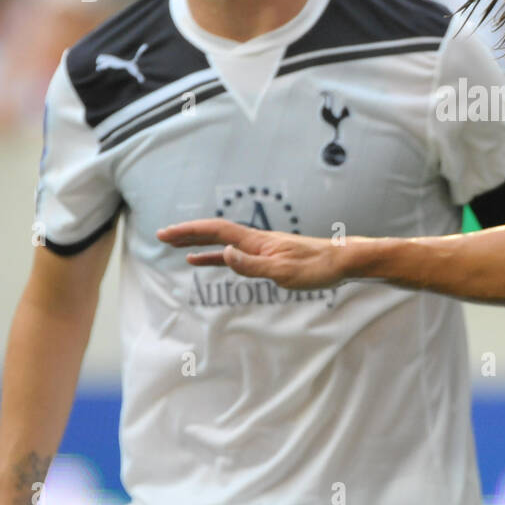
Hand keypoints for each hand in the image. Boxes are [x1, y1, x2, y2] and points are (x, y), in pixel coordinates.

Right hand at [156, 219, 350, 287]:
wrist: (343, 261)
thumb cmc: (317, 269)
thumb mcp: (283, 273)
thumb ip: (252, 265)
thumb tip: (224, 254)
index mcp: (257, 242)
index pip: (216, 231)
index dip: (190, 231)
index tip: (166, 233)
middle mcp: (256, 240)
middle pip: (215, 232)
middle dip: (187, 233)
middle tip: (161, 235)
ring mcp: (262, 248)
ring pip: (222, 241)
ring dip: (198, 242)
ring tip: (175, 245)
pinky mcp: (269, 257)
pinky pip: (235, 254)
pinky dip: (217, 256)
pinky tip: (206, 261)